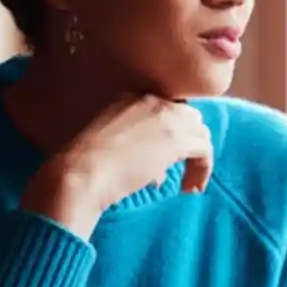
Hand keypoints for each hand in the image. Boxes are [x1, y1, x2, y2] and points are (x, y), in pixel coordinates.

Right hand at [21, 95, 213, 237]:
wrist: (81, 172)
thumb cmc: (85, 166)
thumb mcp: (111, 146)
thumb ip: (136, 150)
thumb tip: (158, 172)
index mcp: (133, 99)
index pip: (169, 110)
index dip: (174, 134)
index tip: (169, 159)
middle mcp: (153, 101)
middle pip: (190, 118)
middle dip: (191, 143)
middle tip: (184, 170)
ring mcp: (166, 117)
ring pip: (201, 133)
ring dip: (198, 158)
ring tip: (189, 184)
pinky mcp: (177, 139)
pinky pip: (205, 150)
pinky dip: (204, 169)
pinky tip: (192, 187)